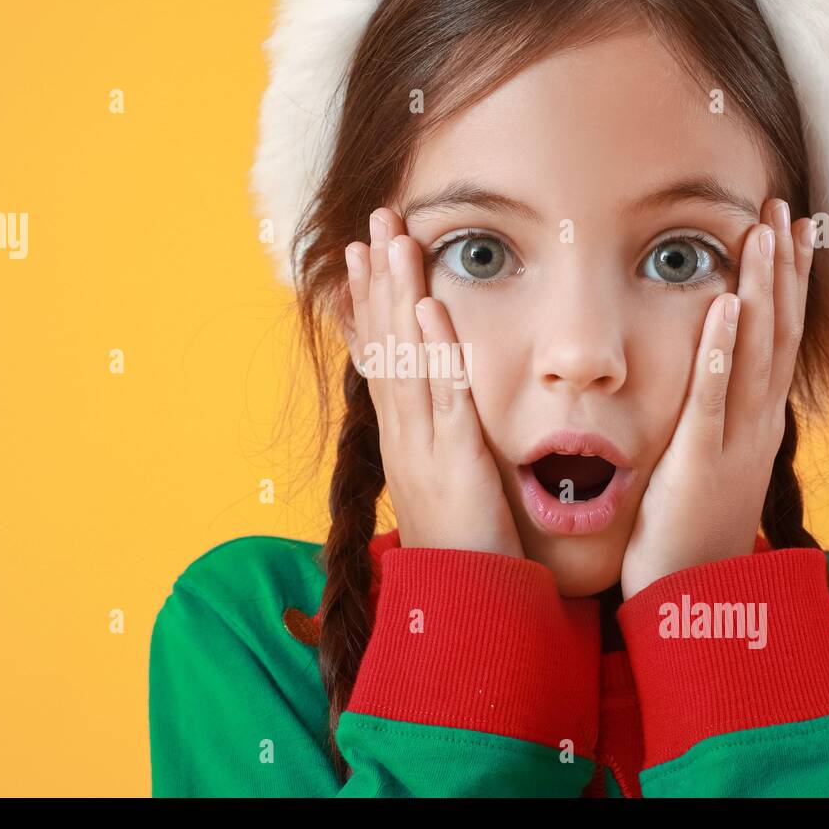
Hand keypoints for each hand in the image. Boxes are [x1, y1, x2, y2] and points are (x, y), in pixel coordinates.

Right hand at [344, 206, 523, 557]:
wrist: (466, 606)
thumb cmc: (463, 547)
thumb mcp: (442, 484)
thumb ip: (440, 442)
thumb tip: (435, 409)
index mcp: (401, 438)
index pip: (379, 357)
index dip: (369, 304)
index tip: (361, 257)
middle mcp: (403, 436)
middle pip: (385, 345)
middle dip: (379, 281)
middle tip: (374, 223)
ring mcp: (423, 447)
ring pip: (406, 360)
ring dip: (401, 298)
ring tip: (395, 242)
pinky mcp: (453, 463)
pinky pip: (444, 399)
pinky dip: (435, 353)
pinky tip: (432, 309)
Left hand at [621, 199, 814, 598]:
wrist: (694, 601)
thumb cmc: (691, 535)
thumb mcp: (712, 467)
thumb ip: (713, 423)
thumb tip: (710, 385)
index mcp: (755, 423)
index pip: (777, 340)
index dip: (786, 284)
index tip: (790, 232)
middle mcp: (755, 424)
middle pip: (776, 332)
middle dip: (781, 268)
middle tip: (783, 208)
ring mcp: (733, 440)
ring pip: (754, 352)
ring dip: (759, 289)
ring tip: (762, 232)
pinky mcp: (699, 459)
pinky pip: (713, 395)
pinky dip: (722, 348)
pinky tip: (726, 303)